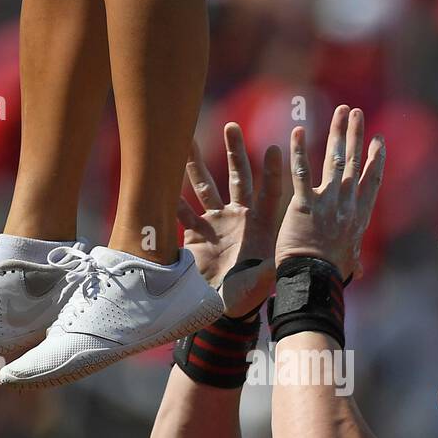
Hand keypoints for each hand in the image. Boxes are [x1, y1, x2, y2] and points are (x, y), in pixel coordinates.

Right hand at [178, 124, 288, 317]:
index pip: (269, 192)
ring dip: (197, 164)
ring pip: (206, 186)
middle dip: (234, 152)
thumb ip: (267, 267)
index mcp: (261, 225)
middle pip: (237, 177)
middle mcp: (240, 218)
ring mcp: (217, 223)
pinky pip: (182, 212)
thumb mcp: (262, 279)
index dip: (271, 171)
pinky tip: (161, 178)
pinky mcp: (197, 234)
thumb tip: (276, 261)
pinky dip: (171, 198)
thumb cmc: (248, 296)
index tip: (275, 148)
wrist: (222, 311)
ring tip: (188, 138)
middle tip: (232, 126)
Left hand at [275, 106, 385, 281]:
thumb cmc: (329, 277)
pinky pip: (302, 173)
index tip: (378, 141)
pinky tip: (299, 131)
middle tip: (357, 113)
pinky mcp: (303, 205)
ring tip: (341, 111)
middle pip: (353, 163)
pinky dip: (300, 152)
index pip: (371, 182)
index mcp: (358, 217)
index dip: (375, 159)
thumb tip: (359, 270)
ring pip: (335, 161)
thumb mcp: (347, 266)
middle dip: (356, 136)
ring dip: (338, 133)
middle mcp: (346, 205)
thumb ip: (352, 261)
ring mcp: (327, 203)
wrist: (314, 281)